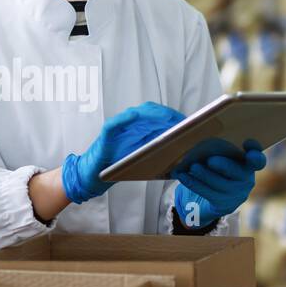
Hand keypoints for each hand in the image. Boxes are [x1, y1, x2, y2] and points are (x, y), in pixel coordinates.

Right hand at [62, 102, 184, 203]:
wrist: (96, 175)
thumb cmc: (120, 166)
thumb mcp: (144, 158)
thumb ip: (159, 151)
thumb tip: (184, 150)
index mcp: (140, 128)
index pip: (159, 115)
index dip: (173, 116)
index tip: (189, 120)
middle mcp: (130, 124)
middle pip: (150, 111)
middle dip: (167, 114)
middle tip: (181, 120)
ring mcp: (118, 126)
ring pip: (136, 113)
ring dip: (151, 114)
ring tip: (165, 118)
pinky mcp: (107, 132)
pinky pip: (116, 122)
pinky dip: (125, 118)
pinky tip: (135, 117)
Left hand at [173, 138, 266, 227]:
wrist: (209, 197)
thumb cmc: (215, 169)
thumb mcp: (219, 158)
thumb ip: (217, 149)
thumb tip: (197, 139)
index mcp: (248, 164)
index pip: (258, 159)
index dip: (255, 151)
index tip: (248, 142)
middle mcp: (246, 179)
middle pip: (238, 172)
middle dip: (224, 166)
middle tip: (210, 160)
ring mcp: (236, 194)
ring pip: (220, 184)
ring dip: (204, 175)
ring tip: (192, 167)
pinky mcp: (224, 205)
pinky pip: (207, 193)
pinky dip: (193, 183)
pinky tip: (182, 176)